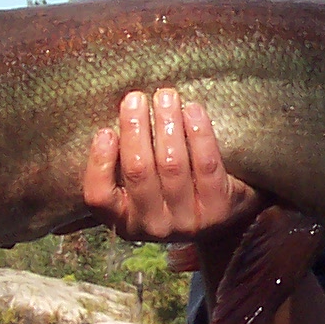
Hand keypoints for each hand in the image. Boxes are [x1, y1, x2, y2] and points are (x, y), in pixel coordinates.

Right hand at [82, 88, 260, 247]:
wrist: (224, 216)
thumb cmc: (170, 190)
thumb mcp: (140, 188)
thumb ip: (122, 164)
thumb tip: (111, 119)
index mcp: (124, 220)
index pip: (100, 197)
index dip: (99, 163)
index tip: (105, 131)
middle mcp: (153, 226)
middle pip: (139, 172)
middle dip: (135, 129)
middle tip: (135, 98)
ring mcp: (187, 221)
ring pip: (173, 165)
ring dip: (167, 125)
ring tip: (165, 96)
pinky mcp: (218, 209)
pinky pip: (206, 165)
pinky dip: (199, 134)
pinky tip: (193, 110)